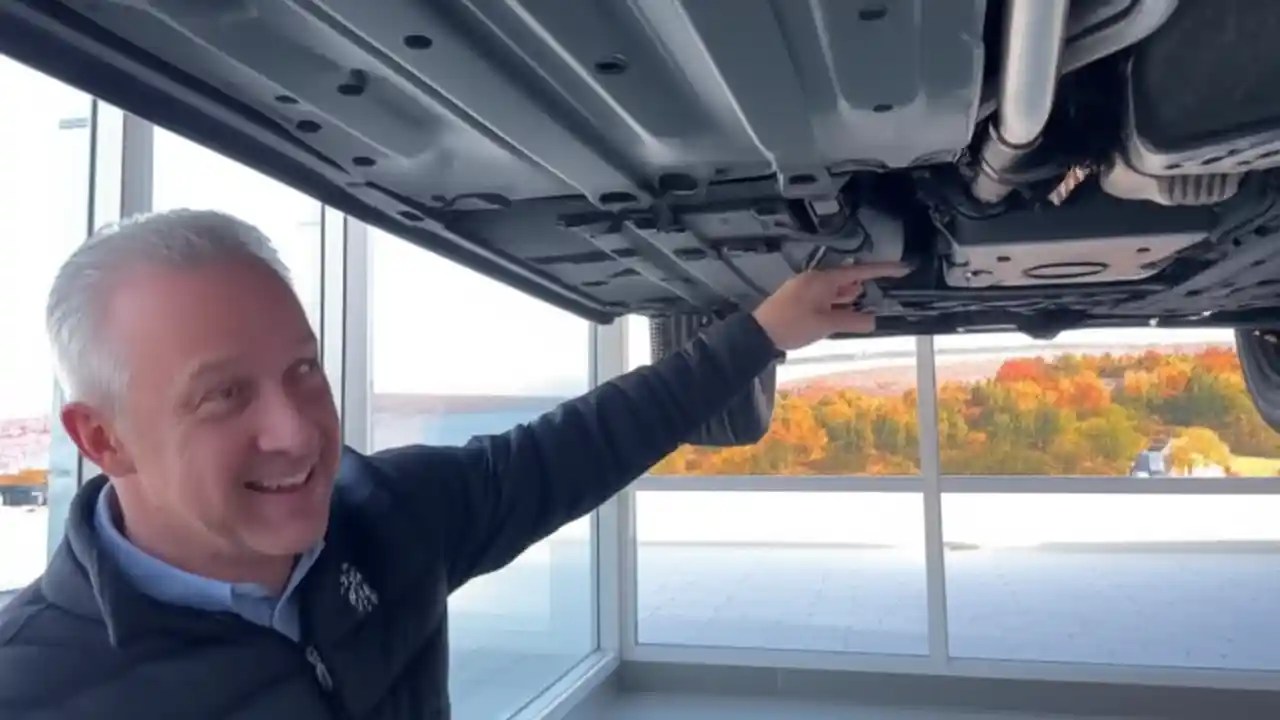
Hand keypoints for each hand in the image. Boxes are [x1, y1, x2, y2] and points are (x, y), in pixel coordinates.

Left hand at [751, 262, 911, 350]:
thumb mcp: (826, 325)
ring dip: (848, 299)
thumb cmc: (792, 325)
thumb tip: (872, 321)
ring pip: (836, 290)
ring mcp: (806, 288)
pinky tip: (842, 314)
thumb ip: (851, 321)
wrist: (759, 333)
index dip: (882, 270)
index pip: (860, 271)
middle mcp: (815, 279)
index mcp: (823, 279)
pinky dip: (836, 304)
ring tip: (861, 310)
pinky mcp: (799, 298)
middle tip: (879, 299)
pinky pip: (825, 296)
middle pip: (848, 280)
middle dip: (863, 289)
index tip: (902, 268)